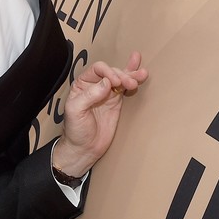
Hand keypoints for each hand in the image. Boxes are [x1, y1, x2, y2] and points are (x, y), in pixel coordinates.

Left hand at [52, 52, 147, 176]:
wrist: (84, 149)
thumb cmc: (75, 130)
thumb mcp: (75, 111)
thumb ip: (89, 95)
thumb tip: (107, 82)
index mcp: (82, 84)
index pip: (98, 70)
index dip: (108, 72)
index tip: (115, 82)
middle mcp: (95, 85)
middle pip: (112, 72)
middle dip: (123, 75)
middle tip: (131, 83)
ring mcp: (107, 93)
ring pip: (121, 78)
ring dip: (132, 74)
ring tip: (143, 73)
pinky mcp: (116, 102)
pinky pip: (126, 88)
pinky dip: (134, 81)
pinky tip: (141, 74)